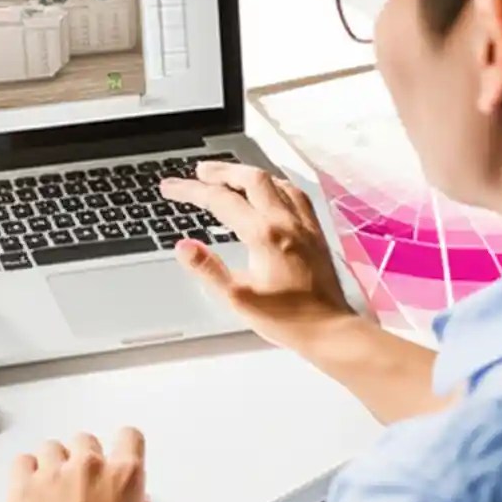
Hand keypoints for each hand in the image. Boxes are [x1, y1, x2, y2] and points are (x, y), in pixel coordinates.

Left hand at [4, 428, 157, 501]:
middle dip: (84, 460)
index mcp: (124, 478)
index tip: (120, 454)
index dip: (124, 447)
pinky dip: (26, 474)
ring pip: (51, 448)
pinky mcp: (21, 488)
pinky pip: (22, 462)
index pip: (130, 437)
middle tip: (83, 486)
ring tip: (54, 492)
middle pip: (85, 441)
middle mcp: (88, 467)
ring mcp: (52, 475)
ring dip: (54, 465)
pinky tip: (32, 492)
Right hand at [160, 161, 355, 348]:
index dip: (191, 190)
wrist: (331, 330)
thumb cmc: (287, 319)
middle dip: (221, 171)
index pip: (221, 201)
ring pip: (276, 181)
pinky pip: (295, 194)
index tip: (170, 187)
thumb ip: (208, 269)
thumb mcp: (238, 299)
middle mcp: (287, 222)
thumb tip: (183, 246)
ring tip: (229, 176)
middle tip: (199, 173)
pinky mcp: (316, 232)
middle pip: (252, 179)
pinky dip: (275, 184)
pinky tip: (270, 190)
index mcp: (265, 235)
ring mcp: (304, 224)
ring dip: (248, 174)